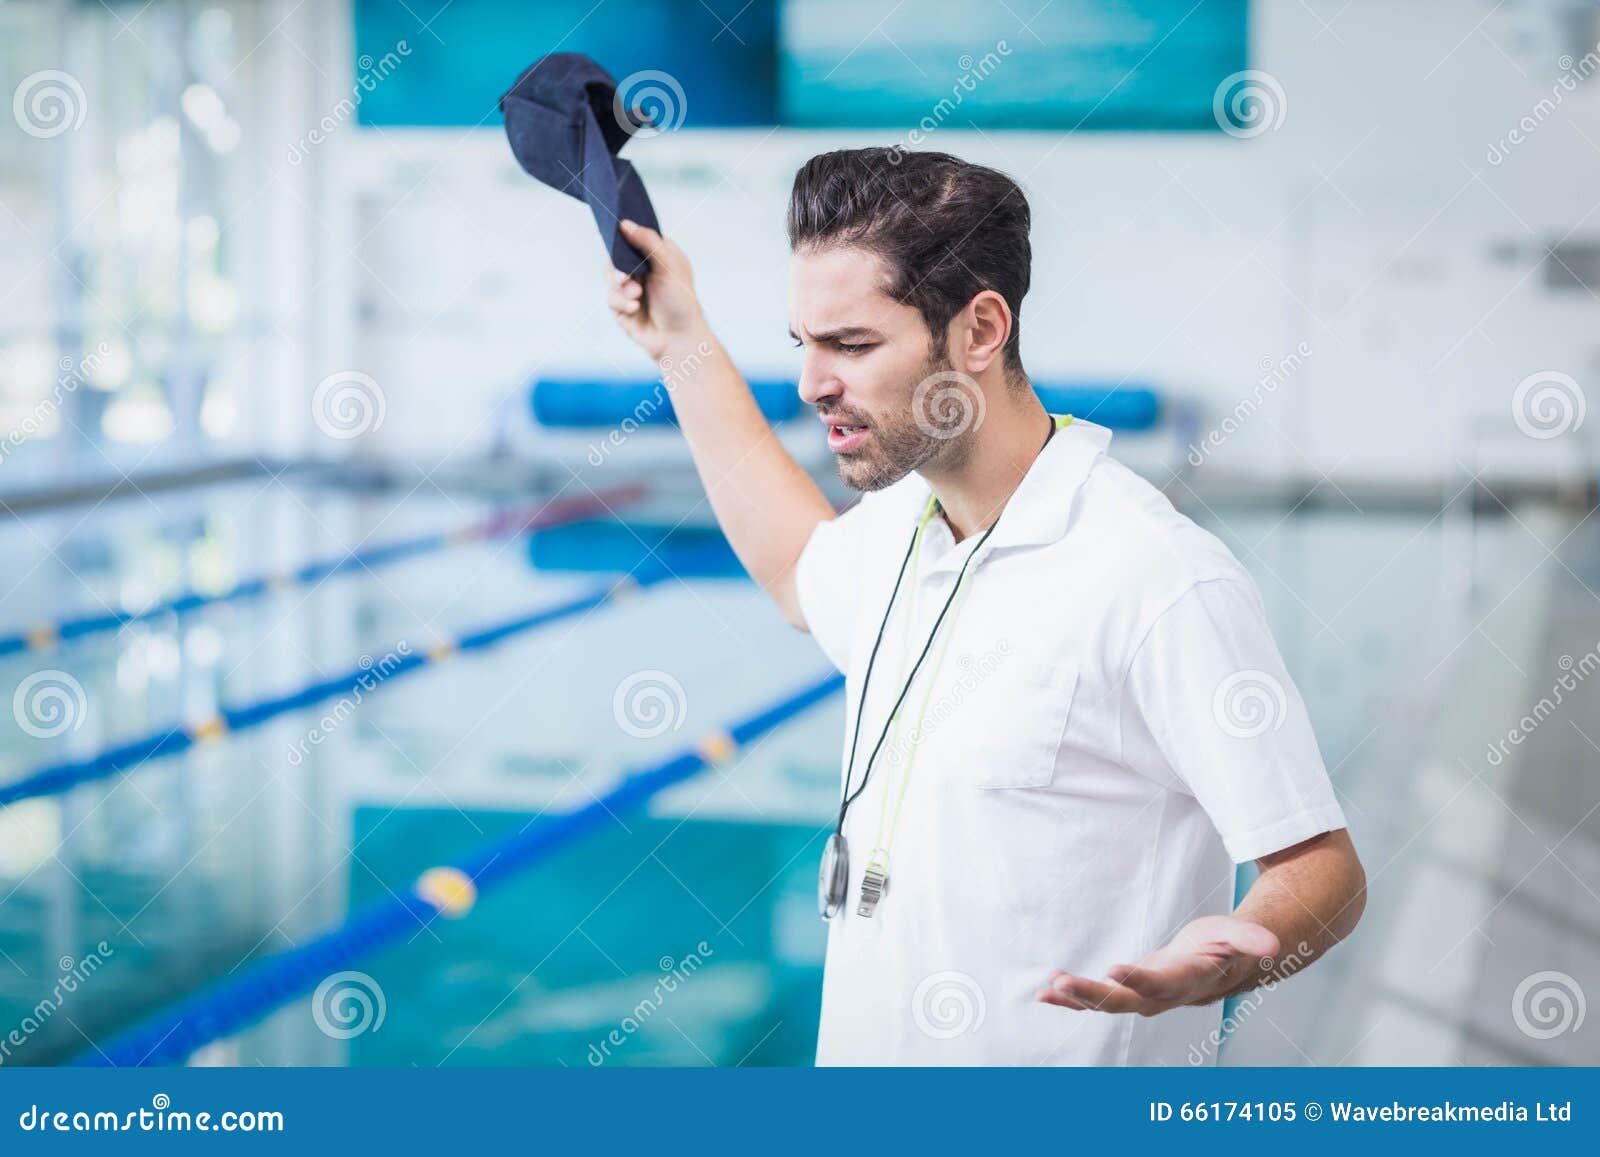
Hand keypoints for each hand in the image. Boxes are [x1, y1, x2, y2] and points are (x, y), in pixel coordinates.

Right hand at [605, 218, 707, 361]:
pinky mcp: (622, 306)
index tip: (617, 230)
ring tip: (636, 296)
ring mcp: (631, 287)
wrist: (678, 339)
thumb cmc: (681, 302)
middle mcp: (642, 269)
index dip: (625, 233)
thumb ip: (648, 242)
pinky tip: (635, 308)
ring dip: (621, 287)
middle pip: (616, 255)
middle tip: (625, 276)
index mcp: (657, 254)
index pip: (635, 235)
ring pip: (609, 276)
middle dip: (619, 267)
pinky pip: (611, 297)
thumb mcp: (668, 266)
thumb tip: (624, 224)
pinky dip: (621, 302)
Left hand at [1036, 916, 1280, 1015]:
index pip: (1162, 983)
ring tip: (1049, 988)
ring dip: (1077, 997)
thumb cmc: (1227, 946)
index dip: (1139, 978)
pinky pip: (1099, 998)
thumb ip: (1251, 938)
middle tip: (1063, 983)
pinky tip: (1048, 990)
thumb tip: (1273, 945)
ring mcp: (1144, 998)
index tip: (1114, 969)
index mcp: (1187, 981)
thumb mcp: (1239, 934)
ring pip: (1108, 1003)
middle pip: (1126, 1000)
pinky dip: (1073, 996)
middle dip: (1094, 994)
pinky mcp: (1129, 992)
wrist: (1220, 968)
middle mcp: (1163, 996)